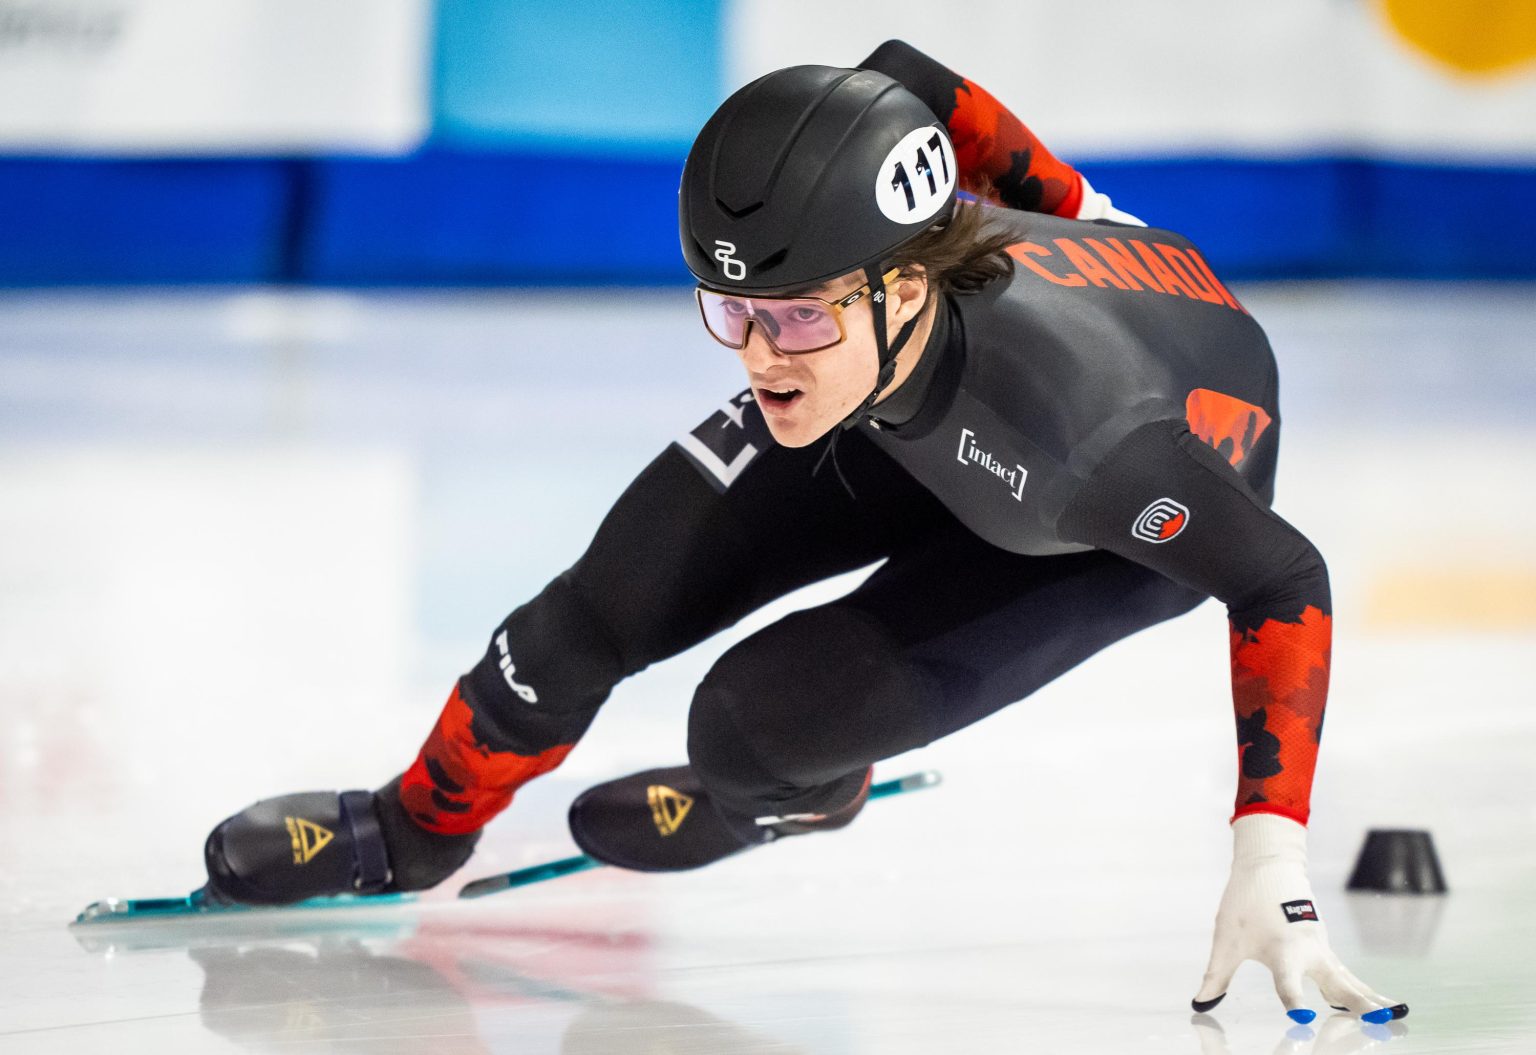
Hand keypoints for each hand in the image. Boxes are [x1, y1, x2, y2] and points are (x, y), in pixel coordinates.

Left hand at [1192, 814, 1407, 1024]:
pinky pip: (1347, 975)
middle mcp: (1309, 951)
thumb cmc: (1245, 903)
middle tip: (1381, 1023)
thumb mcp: (1226, 940)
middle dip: (1358, 1004)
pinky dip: (1363, 990)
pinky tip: (1379, 1007)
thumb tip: (1199, 1004)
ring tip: (1395, 1018)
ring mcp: (1322, 949)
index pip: (1286, 982)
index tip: (1300, 1018)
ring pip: (1349, 979)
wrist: (1269, 865)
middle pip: (1337, 983)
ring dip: (1369, 999)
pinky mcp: (1326, 949)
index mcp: (1282, 949)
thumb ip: (1216, 975)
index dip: (1292, 999)